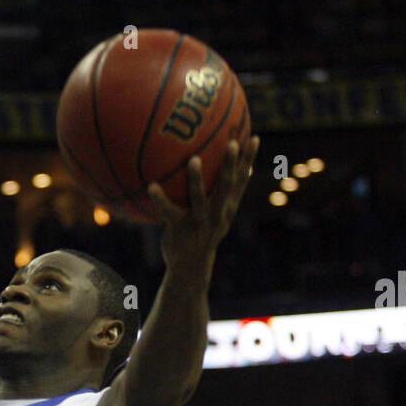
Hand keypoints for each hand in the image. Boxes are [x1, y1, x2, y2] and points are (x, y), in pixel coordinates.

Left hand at [148, 135, 259, 280]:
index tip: (254, 138)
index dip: (249, 160)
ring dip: (198, 179)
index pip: (242, 180)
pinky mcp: (180, 230)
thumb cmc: (201, 233)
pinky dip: (160, 199)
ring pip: (200, 198)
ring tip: (194, 159)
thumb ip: (220, 194)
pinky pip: (169, 212)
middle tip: (233, 142)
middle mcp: (217, 214)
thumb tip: (222, 165)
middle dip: (230, 164)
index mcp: (227, 208)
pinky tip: (151, 186)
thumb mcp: (216, 216)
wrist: (190, 267)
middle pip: (226, 186)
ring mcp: (199, 223)